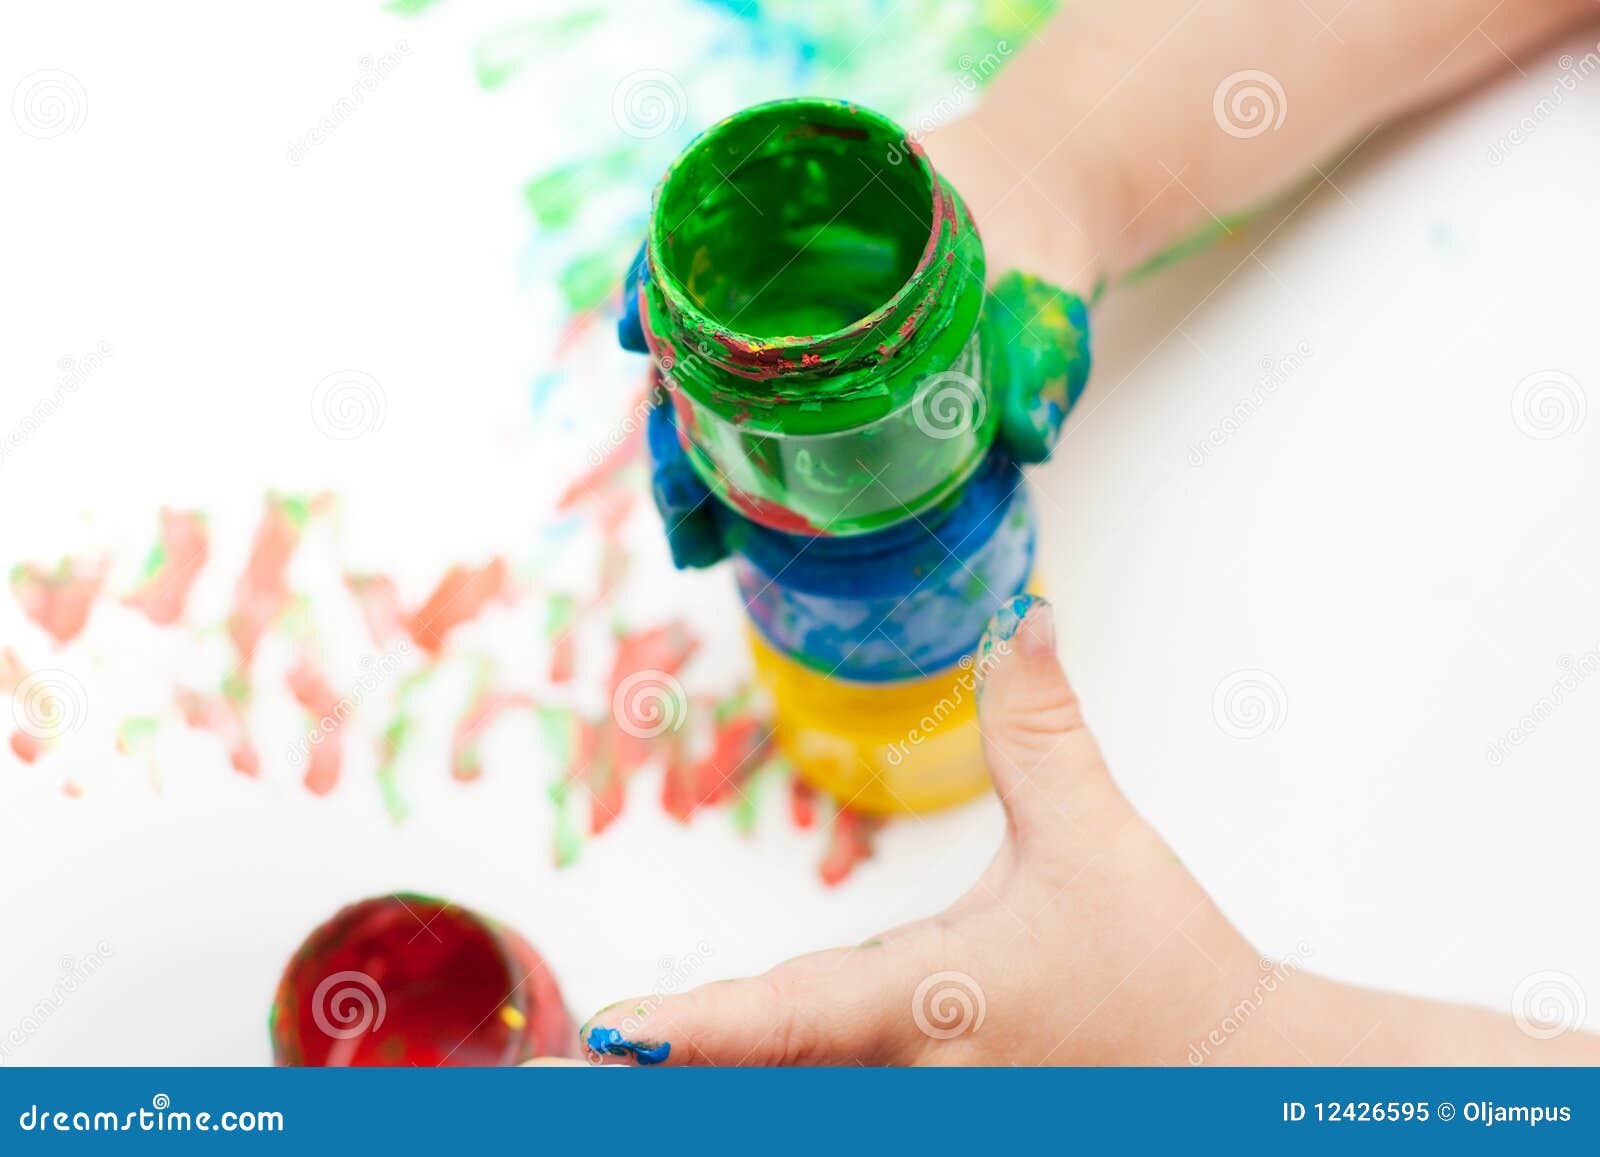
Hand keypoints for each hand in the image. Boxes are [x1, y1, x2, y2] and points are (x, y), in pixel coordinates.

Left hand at [580, 595, 1276, 1065]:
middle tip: (564, 1072)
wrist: (1231, 1072)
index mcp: (929, 1004)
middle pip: (768, 1084)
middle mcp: (910, 1077)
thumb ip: (1042, 730)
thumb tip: (1022, 624)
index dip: (702, 1030)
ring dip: (717, 1086)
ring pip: (798, 1103)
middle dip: (676, 1075)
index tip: (616, 1032)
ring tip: (616, 1075)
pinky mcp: (939, 1110)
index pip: (793, 1018)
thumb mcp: (1094, 841)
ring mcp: (924, 1109)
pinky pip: (837, 1102)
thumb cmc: (1163, 976)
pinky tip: (721, 1077)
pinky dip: (773, 1085)